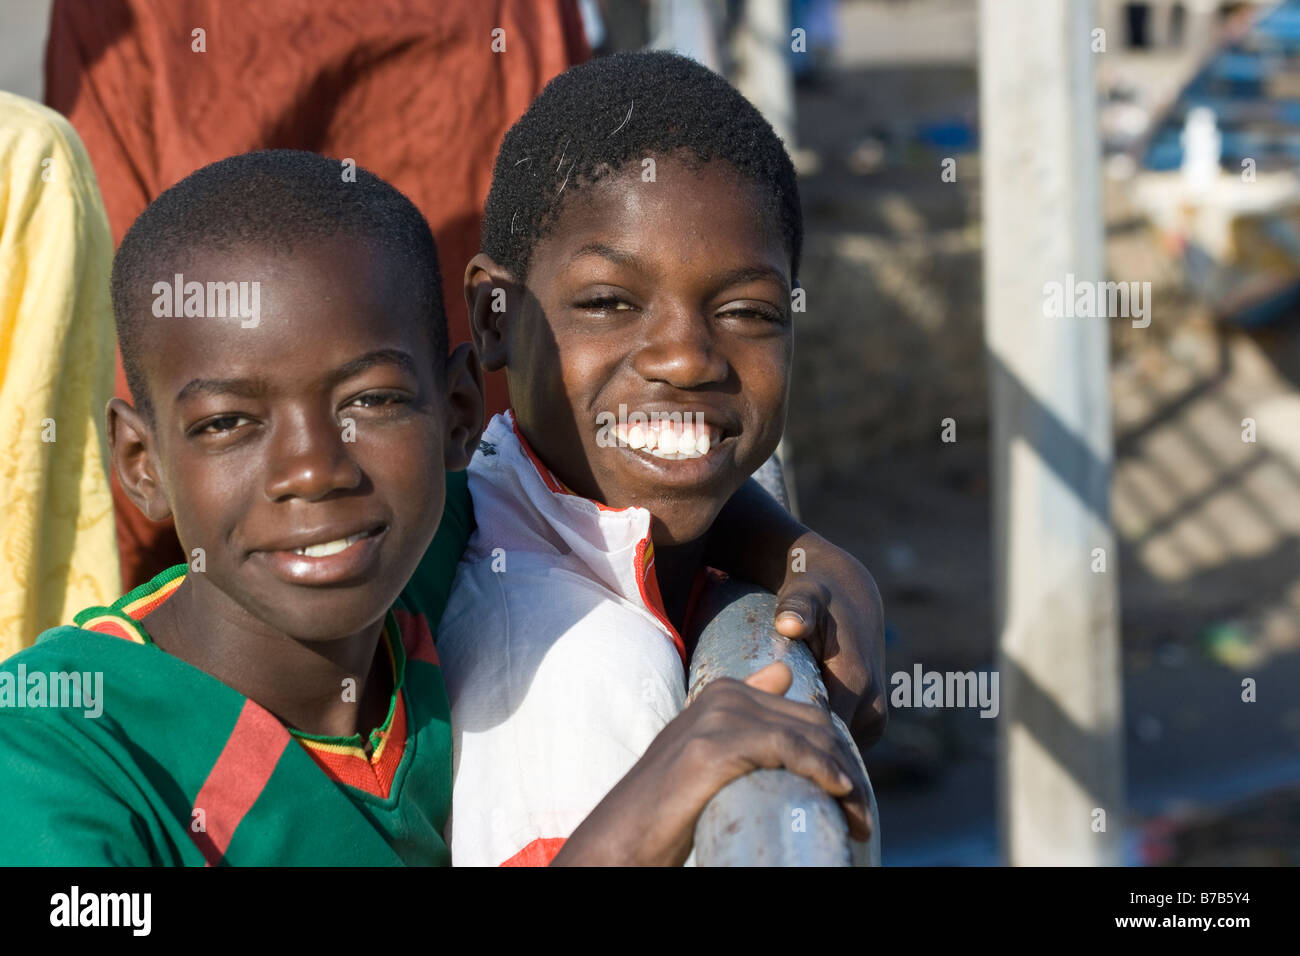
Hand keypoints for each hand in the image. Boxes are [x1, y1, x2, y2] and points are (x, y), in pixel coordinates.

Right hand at [552, 662, 871, 866]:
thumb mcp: (708, 749)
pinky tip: (839, 791)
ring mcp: (718, 717)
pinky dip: (821, 770)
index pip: (807, 714)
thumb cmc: (668, 805)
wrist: (622, 837)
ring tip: (858, 821)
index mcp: (725, 692)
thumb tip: (784, 674)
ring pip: (809, 737)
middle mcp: (724, 696)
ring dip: (845, 779)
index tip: (852, 795)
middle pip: (815, 724)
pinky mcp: (715, 746)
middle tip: (862, 816)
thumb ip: (744, 714)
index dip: (837, 754)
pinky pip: (788, 749)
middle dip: (848, 768)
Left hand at [703, 479, 887, 752]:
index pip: (821, 742)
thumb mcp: (806, 596)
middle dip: (794, 768)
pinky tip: (783, 754)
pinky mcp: (872, 723)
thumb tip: (789, 624)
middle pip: (829, 757)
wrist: (852, 594)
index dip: (787, 757)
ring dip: (807, 763)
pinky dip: (817, 755)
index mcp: (854, 684)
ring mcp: (876, 718)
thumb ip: (797, 609)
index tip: (751, 763)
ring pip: (836, 757)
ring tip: (762, 766)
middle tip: (749, 772)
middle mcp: (871, 707)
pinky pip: (841, 749)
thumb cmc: (819, 596)